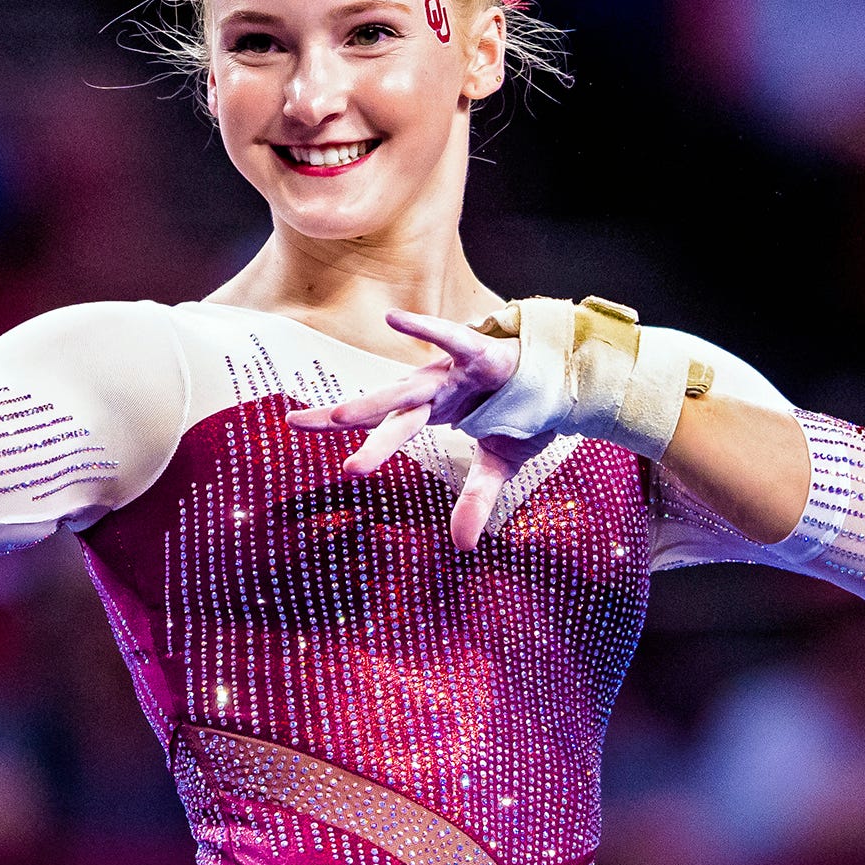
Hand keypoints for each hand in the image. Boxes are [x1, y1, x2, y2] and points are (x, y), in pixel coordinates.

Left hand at [284, 310, 554, 551]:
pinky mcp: (482, 355)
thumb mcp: (499, 463)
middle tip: (296, 424)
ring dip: (375, 404)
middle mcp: (435, 390)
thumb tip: (461, 547)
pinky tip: (396, 318)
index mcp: (435, 411)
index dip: (347, 432)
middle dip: (343, 417)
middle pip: (383, 408)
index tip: (299, 430)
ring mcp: (455, 372)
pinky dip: (426, 329)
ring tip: (338, 418)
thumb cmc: (525, 411)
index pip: (383, 425)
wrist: (567, 381)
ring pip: (409, 388)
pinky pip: (452, 341)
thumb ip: (476, 499)